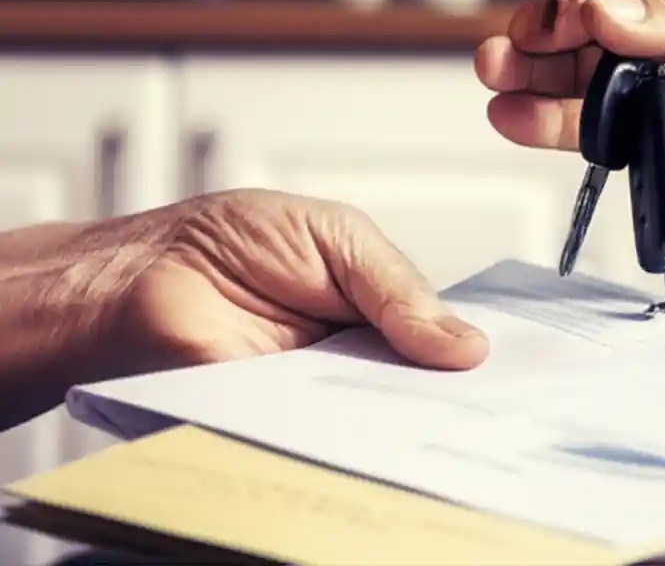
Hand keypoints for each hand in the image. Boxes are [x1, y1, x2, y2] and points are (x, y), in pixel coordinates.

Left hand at [0, 188, 486, 429]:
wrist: (136, 278)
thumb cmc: (226, 241)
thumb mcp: (337, 237)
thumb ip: (399, 288)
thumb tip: (467, 346)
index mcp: (377, 308)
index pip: (441, 341)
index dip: (473, 355)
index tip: (513, 375)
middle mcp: (354, 360)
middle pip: (419, 389)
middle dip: (453, 397)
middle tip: (493, 407)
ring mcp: (320, 400)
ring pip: (381, 422)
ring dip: (410, 423)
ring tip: (451, 427)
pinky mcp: (281, 431)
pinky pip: (330, 444)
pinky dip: (354, 444)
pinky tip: (381, 438)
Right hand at [475, 0, 664, 196]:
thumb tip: (607, 20)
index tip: (583, 5)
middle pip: (584, 18)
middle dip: (542, 28)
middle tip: (514, 46)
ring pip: (583, 74)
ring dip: (533, 77)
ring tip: (498, 81)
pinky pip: (607, 127)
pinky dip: (560, 125)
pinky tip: (521, 118)